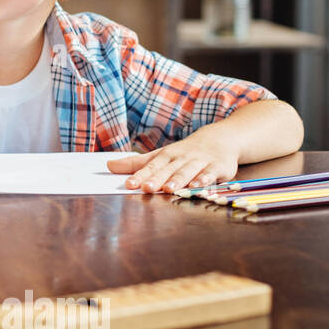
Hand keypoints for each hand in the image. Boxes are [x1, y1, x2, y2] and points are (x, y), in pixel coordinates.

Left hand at [106, 133, 238, 192]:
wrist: (219, 139)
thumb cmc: (184, 152)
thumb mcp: (160, 155)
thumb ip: (136, 163)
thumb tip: (108, 166)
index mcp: (167, 156)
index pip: (151, 166)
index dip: (140, 175)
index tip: (129, 184)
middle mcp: (182, 158)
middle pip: (168, 169)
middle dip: (157, 179)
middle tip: (146, 188)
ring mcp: (200, 162)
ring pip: (188, 171)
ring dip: (178, 179)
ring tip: (168, 189)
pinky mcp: (217, 167)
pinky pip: (211, 174)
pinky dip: (205, 180)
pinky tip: (197, 186)